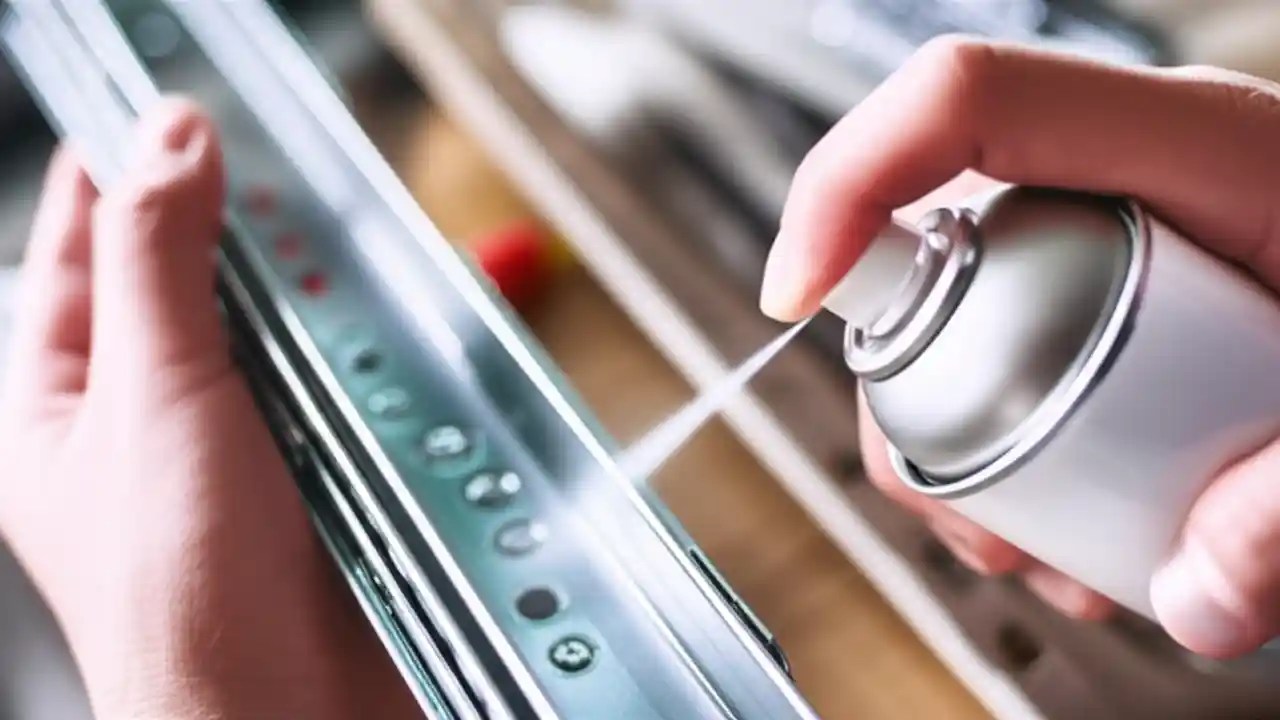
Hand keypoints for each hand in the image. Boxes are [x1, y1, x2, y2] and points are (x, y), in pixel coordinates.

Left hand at [0, 100, 418, 717]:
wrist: (286, 714)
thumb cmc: (180, 592)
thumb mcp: (152, 395)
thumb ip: (159, 262)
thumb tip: (170, 140)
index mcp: (57, 408)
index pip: (72, 258)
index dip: (108, 177)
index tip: (160, 109)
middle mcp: (142, 428)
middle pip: (179, 291)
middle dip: (222, 232)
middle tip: (267, 166)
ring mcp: (231, 454)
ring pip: (265, 338)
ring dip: (300, 296)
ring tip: (331, 241)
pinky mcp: (309, 478)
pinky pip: (328, 388)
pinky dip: (354, 353)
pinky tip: (380, 327)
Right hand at [761, 37, 1279, 658]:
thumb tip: (1200, 594)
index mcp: (1192, 144)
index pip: (966, 102)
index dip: (849, 180)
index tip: (796, 291)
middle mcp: (1122, 178)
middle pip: (928, 240)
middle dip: (907, 397)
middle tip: (978, 516)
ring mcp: (1098, 235)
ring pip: (942, 315)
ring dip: (946, 447)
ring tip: (1035, 544)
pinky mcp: (1090, 288)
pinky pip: (983, 348)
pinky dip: (987, 452)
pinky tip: (1060, 521)